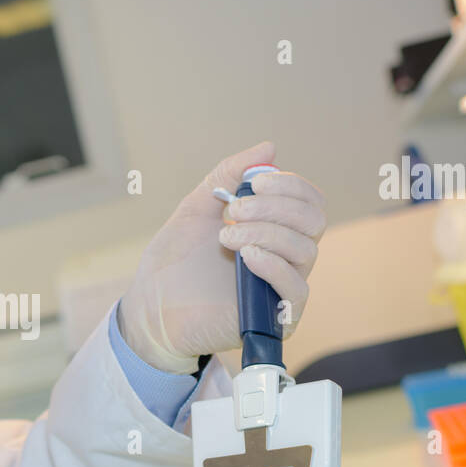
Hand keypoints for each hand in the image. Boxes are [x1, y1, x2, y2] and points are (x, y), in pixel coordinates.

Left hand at [117, 141, 326, 373]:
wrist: (150, 306)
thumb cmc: (173, 261)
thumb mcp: (198, 207)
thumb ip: (229, 176)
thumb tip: (269, 147)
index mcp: (273, 229)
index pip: (308, 202)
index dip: (289, 186)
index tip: (254, 182)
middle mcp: (284, 257)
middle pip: (314, 220)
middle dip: (277, 206)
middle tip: (235, 211)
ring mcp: (281, 288)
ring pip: (306, 250)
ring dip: (266, 233)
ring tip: (226, 237)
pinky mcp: (275, 319)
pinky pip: (296, 289)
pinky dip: (274, 265)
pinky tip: (247, 256)